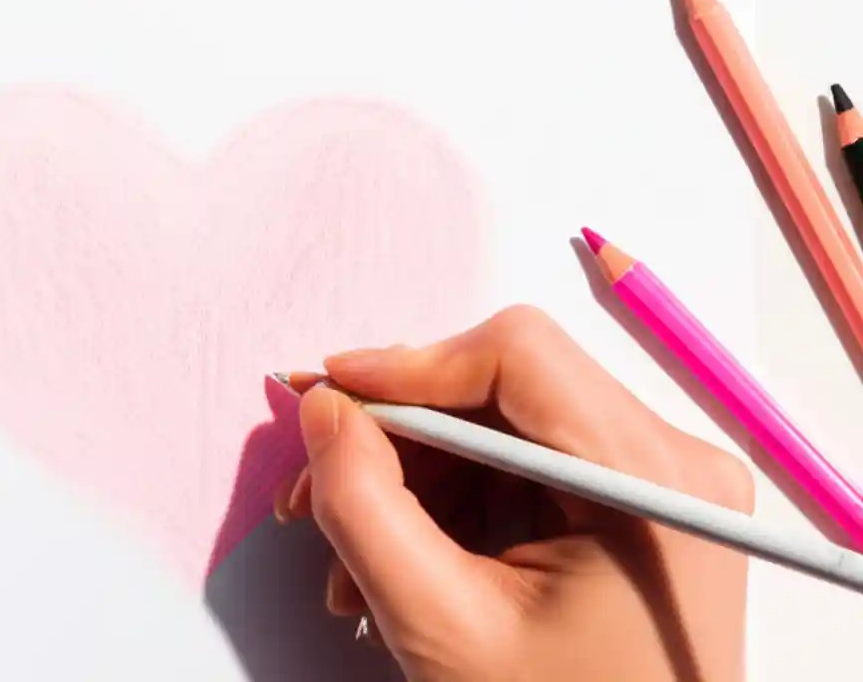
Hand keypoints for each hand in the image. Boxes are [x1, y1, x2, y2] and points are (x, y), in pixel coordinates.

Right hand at [273, 306, 752, 681]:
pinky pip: (518, 470)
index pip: (517, 356)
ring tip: (349, 564)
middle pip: (501, 390)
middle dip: (396, 439)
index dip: (408, 366)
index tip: (326, 399)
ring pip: (499, 429)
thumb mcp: (440, 624)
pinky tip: (399, 564)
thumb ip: (364, 507)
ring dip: (411, 481)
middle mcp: (668, 460)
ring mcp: (653, 482)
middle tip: (311, 492)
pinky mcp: (628, 506)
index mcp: (648, 478)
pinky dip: (449, 506)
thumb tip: (322, 410)